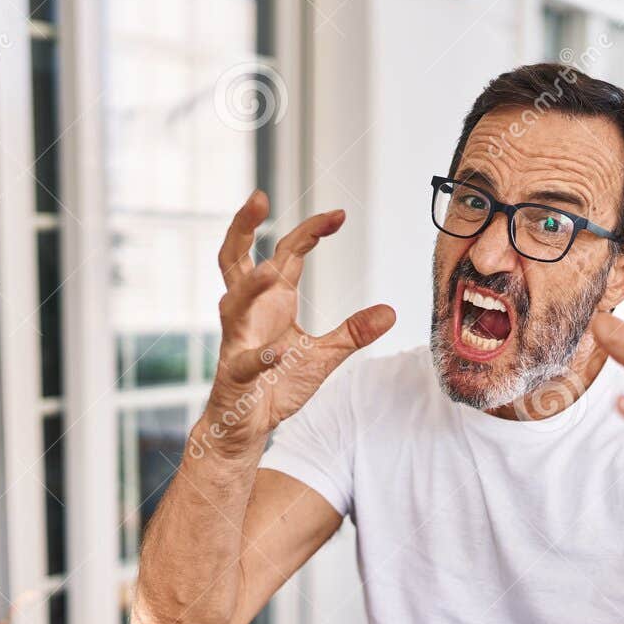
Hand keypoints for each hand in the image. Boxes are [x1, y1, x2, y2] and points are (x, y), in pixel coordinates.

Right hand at [207, 191, 394, 451]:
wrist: (247, 427)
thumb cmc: (276, 385)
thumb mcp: (324, 356)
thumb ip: (353, 333)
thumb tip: (390, 311)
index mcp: (272, 301)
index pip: (287, 253)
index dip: (311, 231)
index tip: (340, 214)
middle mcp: (248, 312)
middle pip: (234, 258)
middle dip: (242, 226)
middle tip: (258, 197)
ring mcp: (237, 341)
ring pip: (233, 303)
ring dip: (252, 285)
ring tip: (274, 270)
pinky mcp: (234, 375)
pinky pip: (246, 361)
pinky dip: (263, 356)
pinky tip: (281, 352)